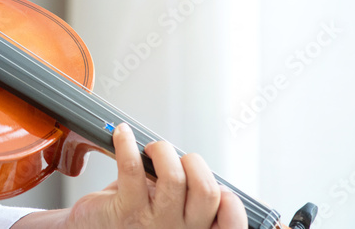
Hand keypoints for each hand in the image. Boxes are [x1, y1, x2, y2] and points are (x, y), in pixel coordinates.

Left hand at [12, 123, 247, 228]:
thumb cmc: (132, 218)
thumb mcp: (168, 212)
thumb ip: (188, 196)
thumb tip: (195, 166)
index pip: (232, 222)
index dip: (230, 200)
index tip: (216, 186)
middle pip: (207, 191)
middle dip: (194, 162)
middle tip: (176, 158)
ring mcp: (153, 224)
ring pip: (175, 178)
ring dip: (163, 151)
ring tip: (152, 149)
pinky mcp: (125, 212)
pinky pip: (132, 169)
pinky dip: (127, 143)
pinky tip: (122, 134)